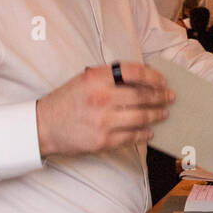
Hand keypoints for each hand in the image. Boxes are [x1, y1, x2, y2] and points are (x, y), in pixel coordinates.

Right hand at [35, 63, 173, 157]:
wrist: (43, 126)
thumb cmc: (67, 101)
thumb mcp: (85, 80)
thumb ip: (110, 78)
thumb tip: (143, 79)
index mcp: (95, 78)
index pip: (134, 72)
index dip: (153, 76)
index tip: (162, 80)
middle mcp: (100, 97)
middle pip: (142, 96)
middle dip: (161, 97)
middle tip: (170, 97)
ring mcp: (102, 121)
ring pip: (141, 117)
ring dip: (156, 115)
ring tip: (163, 113)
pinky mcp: (103, 140)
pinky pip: (132, 136)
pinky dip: (145, 133)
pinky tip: (150, 131)